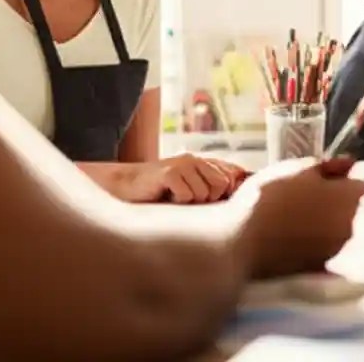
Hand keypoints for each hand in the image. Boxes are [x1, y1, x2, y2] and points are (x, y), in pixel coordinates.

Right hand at [129, 154, 246, 203]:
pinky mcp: (169, 172)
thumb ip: (210, 188)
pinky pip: (187, 196)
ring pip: (204, 193)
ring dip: (189, 203)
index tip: (213, 201)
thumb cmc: (159, 193)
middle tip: (187, 200)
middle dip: (207, 199)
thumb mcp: (188, 189)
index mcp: (202, 162)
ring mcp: (182, 164)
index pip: (231, 174)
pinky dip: (177, 202)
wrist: (125, 186)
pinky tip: (165, 196)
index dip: (226, 191)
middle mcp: (195, 159)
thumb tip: (238, 193)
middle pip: (221, 185)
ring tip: (174, 198)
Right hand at [234, 159, 363, 278]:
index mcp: (349, 200)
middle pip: (347, 209)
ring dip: (321, 222)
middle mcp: (349, 227)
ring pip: (334, 229)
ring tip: (289, 216)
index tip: (317, 177)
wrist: (241, 242)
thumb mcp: (295, 168)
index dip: (338, 179)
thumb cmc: (269, 198)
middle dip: (332, 201)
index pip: (357, 184)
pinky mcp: (316, 268)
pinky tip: (287, 236)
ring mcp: (333, 251)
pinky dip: (310, 241)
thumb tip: (349, 163)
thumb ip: (327, 166)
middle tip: (299, 194)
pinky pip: (319, 247)